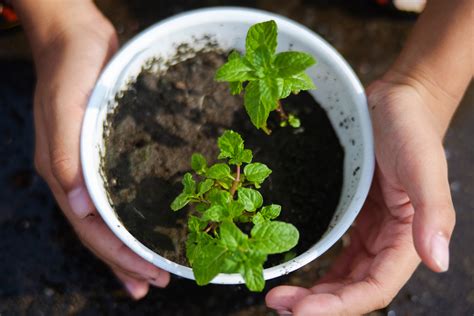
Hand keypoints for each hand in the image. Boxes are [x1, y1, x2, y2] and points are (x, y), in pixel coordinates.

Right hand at [29, 1, 169, 298]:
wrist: (77, 39)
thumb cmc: (71, 71)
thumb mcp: (66, 108)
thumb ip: (66, 155)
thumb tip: (76, 205)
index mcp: (63, 174)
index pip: (91, 229)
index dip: (119, 256)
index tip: (149, 276)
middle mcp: (76, 177)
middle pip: (101, 231)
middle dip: (128, 261)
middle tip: (157, 284)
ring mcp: (90, 166)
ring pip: (110, 217)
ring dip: (130, 246)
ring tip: (151, 271)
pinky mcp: (107, 153)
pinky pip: (120, 194)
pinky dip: (133, 215)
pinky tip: (148, 222)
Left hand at [266, 80, 454, 314]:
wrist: (396, 102)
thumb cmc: (411, 129)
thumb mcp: (423, 166)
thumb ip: (434, 214)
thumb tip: (438, 262)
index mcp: (408, 238)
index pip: (374, 287)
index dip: (340, 306)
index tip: (301, 311)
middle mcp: (389, 241)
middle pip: (353, 287)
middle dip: (318, 303)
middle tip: (278, 304)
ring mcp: (370, 230)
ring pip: (343, 275)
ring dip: (315, 292)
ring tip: (280, 297)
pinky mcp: (354, 216)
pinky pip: (337, 252)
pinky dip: (319, 268)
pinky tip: (298, 272)